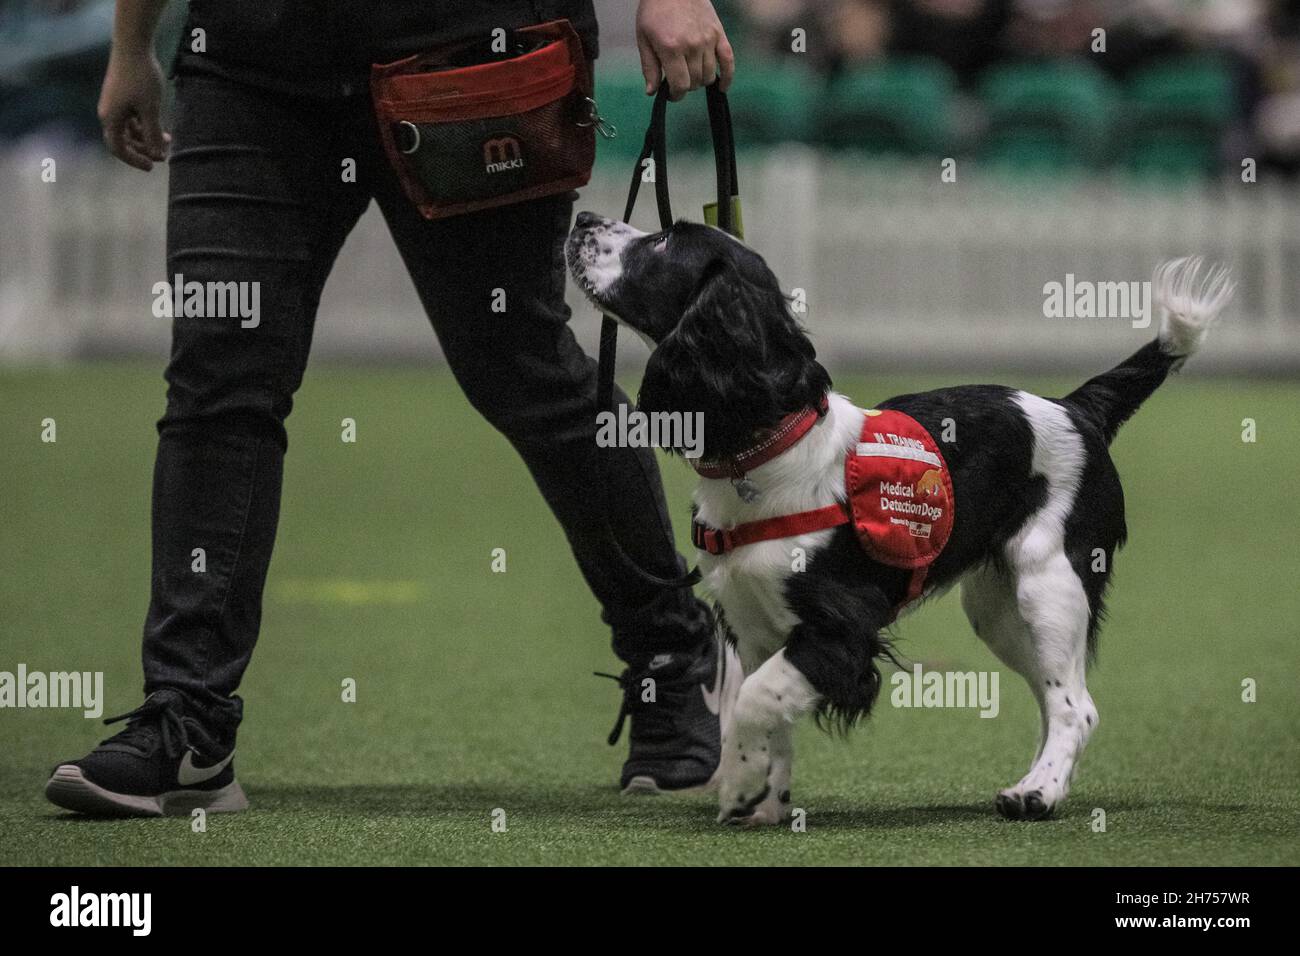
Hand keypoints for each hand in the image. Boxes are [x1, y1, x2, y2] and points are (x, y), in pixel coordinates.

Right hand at [97, 49, 169, 170]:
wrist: (133, 46)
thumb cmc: (142, 78)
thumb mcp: (151, 110)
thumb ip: (153, 134)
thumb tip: (157, 155)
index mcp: (110, 118)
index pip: (118, 149)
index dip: (134, 160)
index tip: (152, 167)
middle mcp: (109, 113)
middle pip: (124, 141)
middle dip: (144, 150)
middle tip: (165, 156)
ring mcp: (115, 104)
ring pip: (130, 130)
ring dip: (147, 137)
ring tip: (169, 140)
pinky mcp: (122, 96)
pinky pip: (132, 118)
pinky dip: (145, 125)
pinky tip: (162, 127)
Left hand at [636, 0, 734, 99]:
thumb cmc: (655, 10)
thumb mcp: (643, 38)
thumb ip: (649, 67)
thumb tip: (652, 92)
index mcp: (671, 48)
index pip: (680, 85)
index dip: (675, 95)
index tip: (671, 94)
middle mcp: (692, 45)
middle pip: (695, 82)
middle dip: (685, 86)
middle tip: (678, 79)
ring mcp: (708, 40)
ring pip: (709, 75)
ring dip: (700, 80)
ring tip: (691, 74)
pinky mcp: (719, 34)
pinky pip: (728, 61)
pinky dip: (727, 77)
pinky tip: (722, 88)